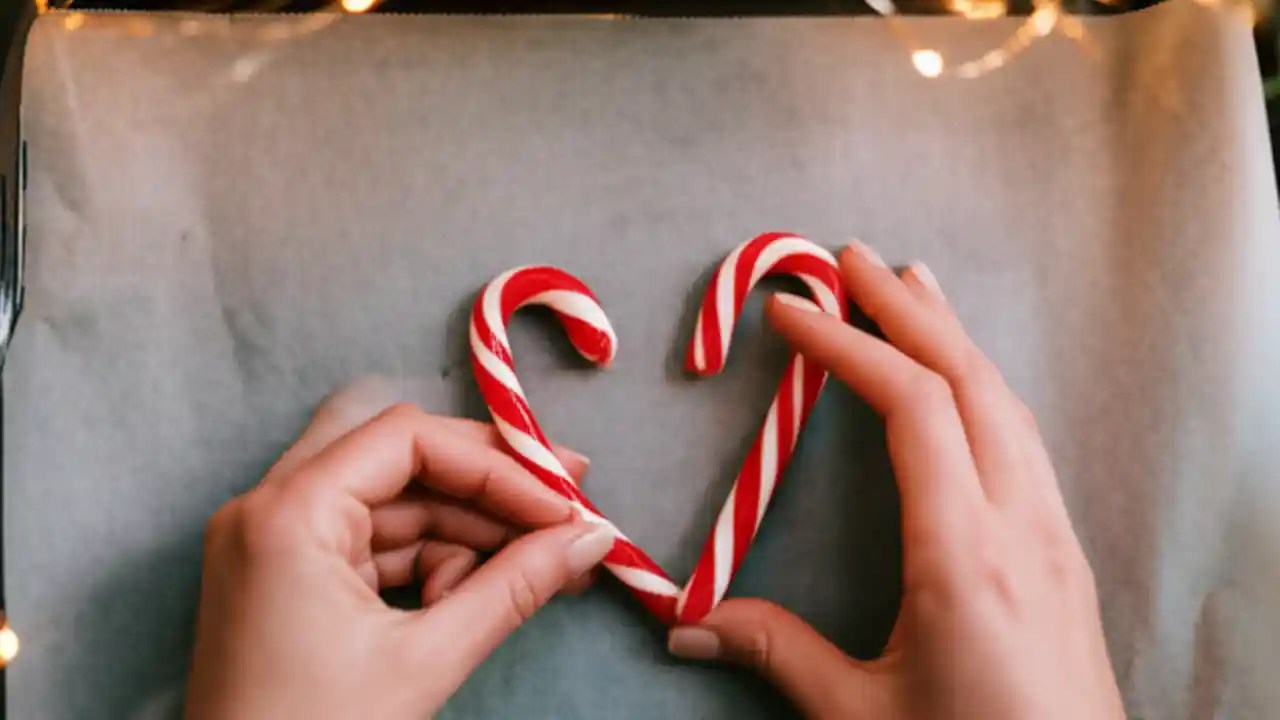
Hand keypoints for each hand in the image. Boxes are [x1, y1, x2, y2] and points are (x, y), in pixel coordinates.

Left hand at [186, 382, 614, 718]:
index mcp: (288, 514)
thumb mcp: (425, 660)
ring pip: (393, 503)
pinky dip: (428, 562)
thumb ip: (515, 587)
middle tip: (567, 514)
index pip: (407, 438)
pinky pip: (373, 542)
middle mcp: (269, 509)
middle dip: (488, 491)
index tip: (562, 502)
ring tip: (529, 576)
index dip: (494, 465)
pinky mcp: (287, 576)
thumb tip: (590, 538)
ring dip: (465, 534)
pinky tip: (470, 597)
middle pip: (400, 459)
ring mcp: (274, 542)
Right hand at [667, 243, 1123, 718]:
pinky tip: (964, 383)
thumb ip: (778, 655)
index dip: (848, 345)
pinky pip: (1024, 438)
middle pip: (968, 380)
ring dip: (952, 336)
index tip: (791, 309)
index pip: (909, 408)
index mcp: (964, 555)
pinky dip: (983, 384)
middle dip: (905, 309)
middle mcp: (1021, 526)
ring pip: (1006, 402)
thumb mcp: (863, 716)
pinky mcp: (1065, 553)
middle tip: (849, 257)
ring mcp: (1054, 534)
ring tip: (913, 287)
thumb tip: (685, 622)